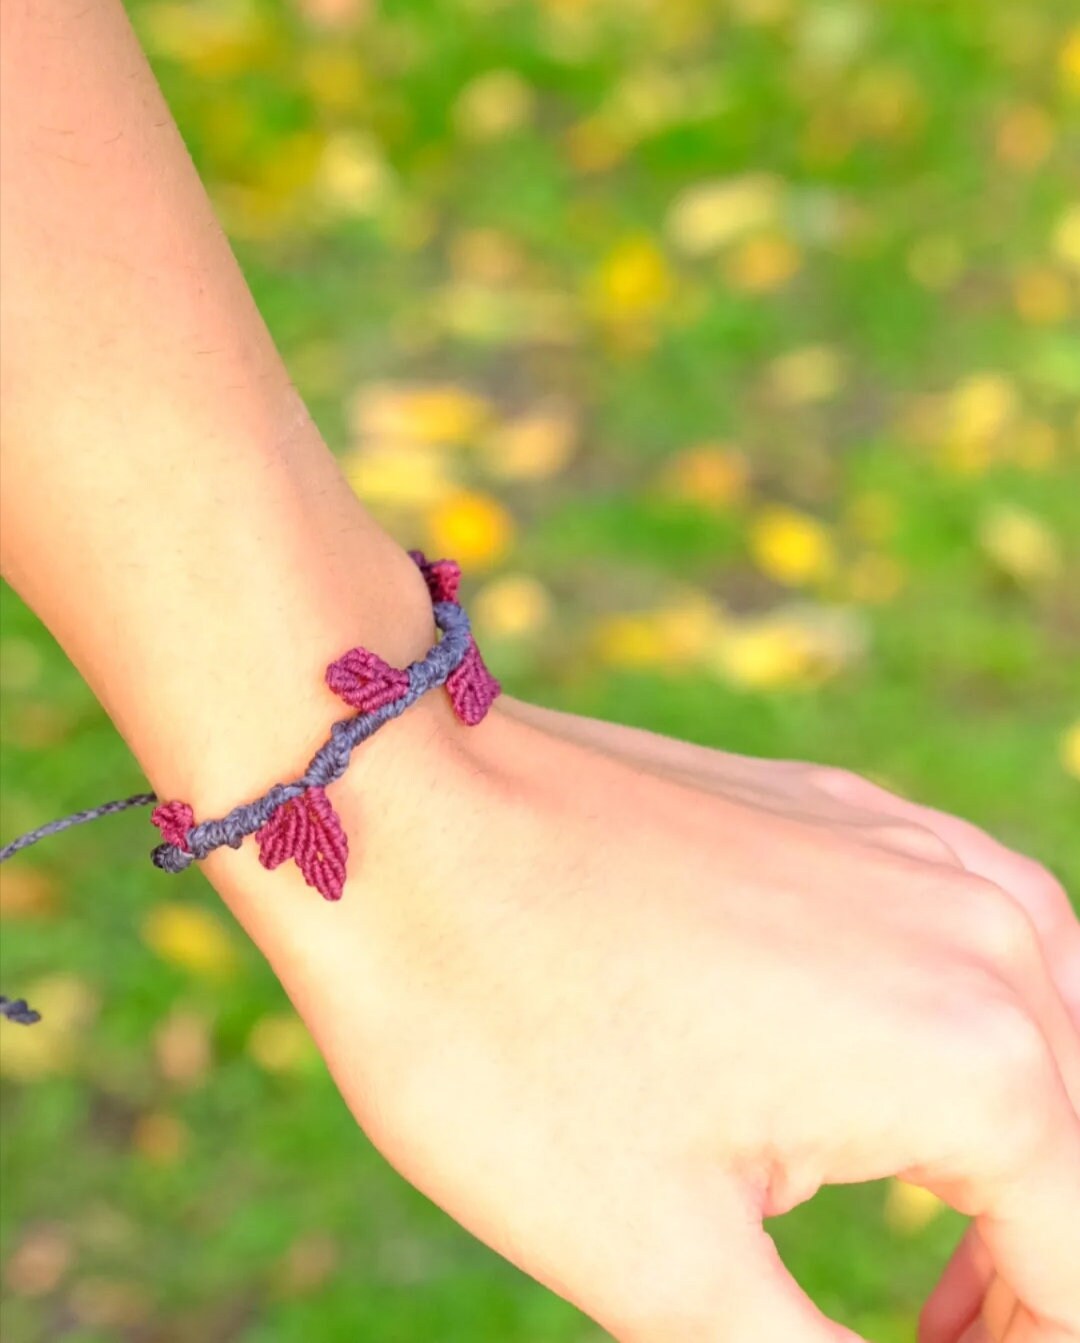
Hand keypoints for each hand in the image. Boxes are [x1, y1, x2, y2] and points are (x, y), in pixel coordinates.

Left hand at [501, 697, 1079, 1340]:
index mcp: (974, 1063)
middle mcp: (987, 934)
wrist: (401, 820)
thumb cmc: (502, 1035)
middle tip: (930, 1338)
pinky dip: (969, 1033)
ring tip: (933, 1256)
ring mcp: (920, 850)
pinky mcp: (852, 812)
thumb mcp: (666, 1265)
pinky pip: (977, 932)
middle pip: (1076, 1152)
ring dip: (1013, 1156)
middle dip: (1026, 1276)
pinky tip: (892, 1078)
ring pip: (1048, 1033)